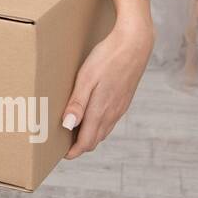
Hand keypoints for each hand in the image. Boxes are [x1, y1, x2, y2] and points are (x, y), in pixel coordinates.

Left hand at [60, 19, 153, 158]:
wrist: (135, 43)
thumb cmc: (107, 57)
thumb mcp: (86, 78)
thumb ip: (77, 103)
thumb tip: (68, 126)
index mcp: (101, 110)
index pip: (87, 141)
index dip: (74, 151)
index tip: (62, 154)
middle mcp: (113, 113)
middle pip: (96, 139)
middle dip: (80, 145)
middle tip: (64, 145)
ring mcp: (121, 107)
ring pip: (104, 130)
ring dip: (90, 136)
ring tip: (74, 132)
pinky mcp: (124, 99)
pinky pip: (110, 120)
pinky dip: (98, 125)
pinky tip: (91, 116)